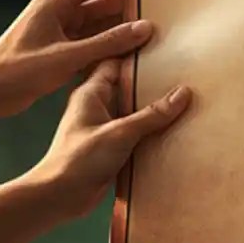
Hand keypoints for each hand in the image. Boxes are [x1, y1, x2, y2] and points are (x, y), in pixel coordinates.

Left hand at [0, 0, 151, 116]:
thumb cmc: (17, 70)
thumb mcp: (67, 56)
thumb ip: (108, 42)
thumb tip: (143, 28)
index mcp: (56, 3)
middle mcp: (59, 13)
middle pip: (103, 4)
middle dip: (130, 8)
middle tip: (162, 14)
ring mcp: (60, 33)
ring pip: (100, 27)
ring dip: (121, 32)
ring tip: (152, 36)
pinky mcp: (61, 51)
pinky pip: (93, 45)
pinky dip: (110, 49)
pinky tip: (131, 56)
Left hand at [29, 60, 191, 218]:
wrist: (58, 197)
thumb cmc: (78, 160)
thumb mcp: (120, 133)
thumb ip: (152, 114)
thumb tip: (183, 93)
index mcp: (90, 93)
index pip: (115, 62)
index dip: (136, 53)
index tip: (162, 45)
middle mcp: (96, 106)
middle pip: (129, 86)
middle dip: (153, 80)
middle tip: (183, 70)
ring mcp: (103, 126)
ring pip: (134, 109)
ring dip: (155, 107)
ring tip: (185, 97)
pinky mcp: (110, 146)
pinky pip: (136, 131)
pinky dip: (152, 129)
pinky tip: (173, 128)